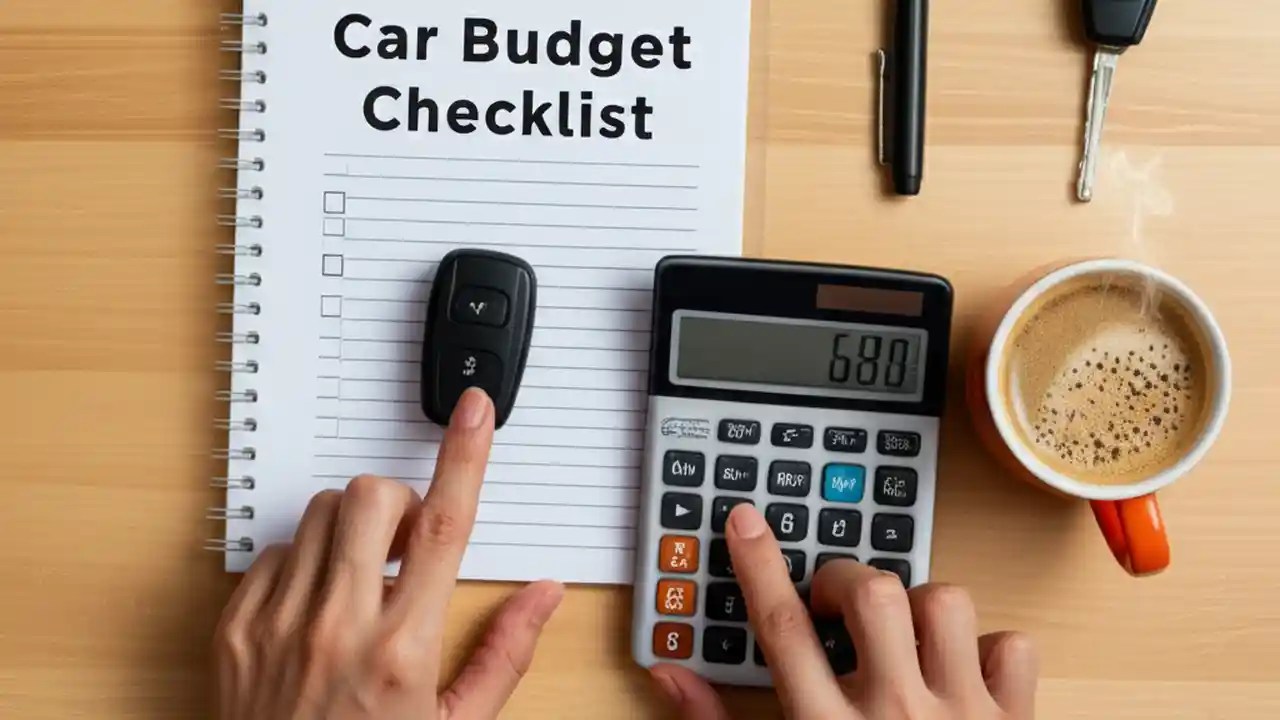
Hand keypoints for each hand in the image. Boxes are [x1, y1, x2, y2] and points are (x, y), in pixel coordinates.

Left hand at [214, 388, 563, 719]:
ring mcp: (279, 625)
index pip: (445, 527)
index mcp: (402, 651)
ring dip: (353, 529)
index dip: (465, 457)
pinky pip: (275, 552)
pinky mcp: (236, 629)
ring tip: (362, 580)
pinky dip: (304, 562)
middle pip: (374, 498)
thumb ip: (505, 654)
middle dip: (400, 503)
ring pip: (322, 514)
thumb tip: (544, 595)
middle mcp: (337, 627)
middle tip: (407, 543)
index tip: (474, 411)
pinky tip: (318, 605)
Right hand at [650, 504, 1037, 719]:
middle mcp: (897, 717)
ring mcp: (963, 717)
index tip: (746, 522)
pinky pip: (1011, 646)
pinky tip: (957, 668)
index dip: (758, 564)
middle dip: (844, 579)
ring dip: (916, 604)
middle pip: (869, 596)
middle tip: (833, 602)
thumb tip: (669, 677)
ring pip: (944, 603)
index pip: (782, 628)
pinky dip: (986, 645)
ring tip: (897, 632)